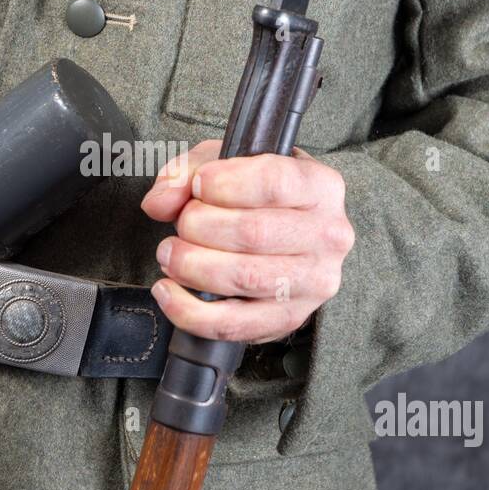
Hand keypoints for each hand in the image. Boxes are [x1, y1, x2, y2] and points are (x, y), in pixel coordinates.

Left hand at [142, 140, 354, 344]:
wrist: (285, 234)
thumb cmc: (255, 195)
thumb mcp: (224, 165)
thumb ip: (186, 173)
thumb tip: (160, 203)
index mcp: (320, 187)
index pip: (275, 182)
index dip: (224, 183)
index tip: (199, 186)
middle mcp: (328, 236)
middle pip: (254, 232)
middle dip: (199, 226)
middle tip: (180, 224)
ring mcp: (312, 282)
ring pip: (244, 278)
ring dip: (191, 266)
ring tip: (170, 253)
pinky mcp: (288, 319)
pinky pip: (234, 324)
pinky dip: (189, 311)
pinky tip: (168, 291)